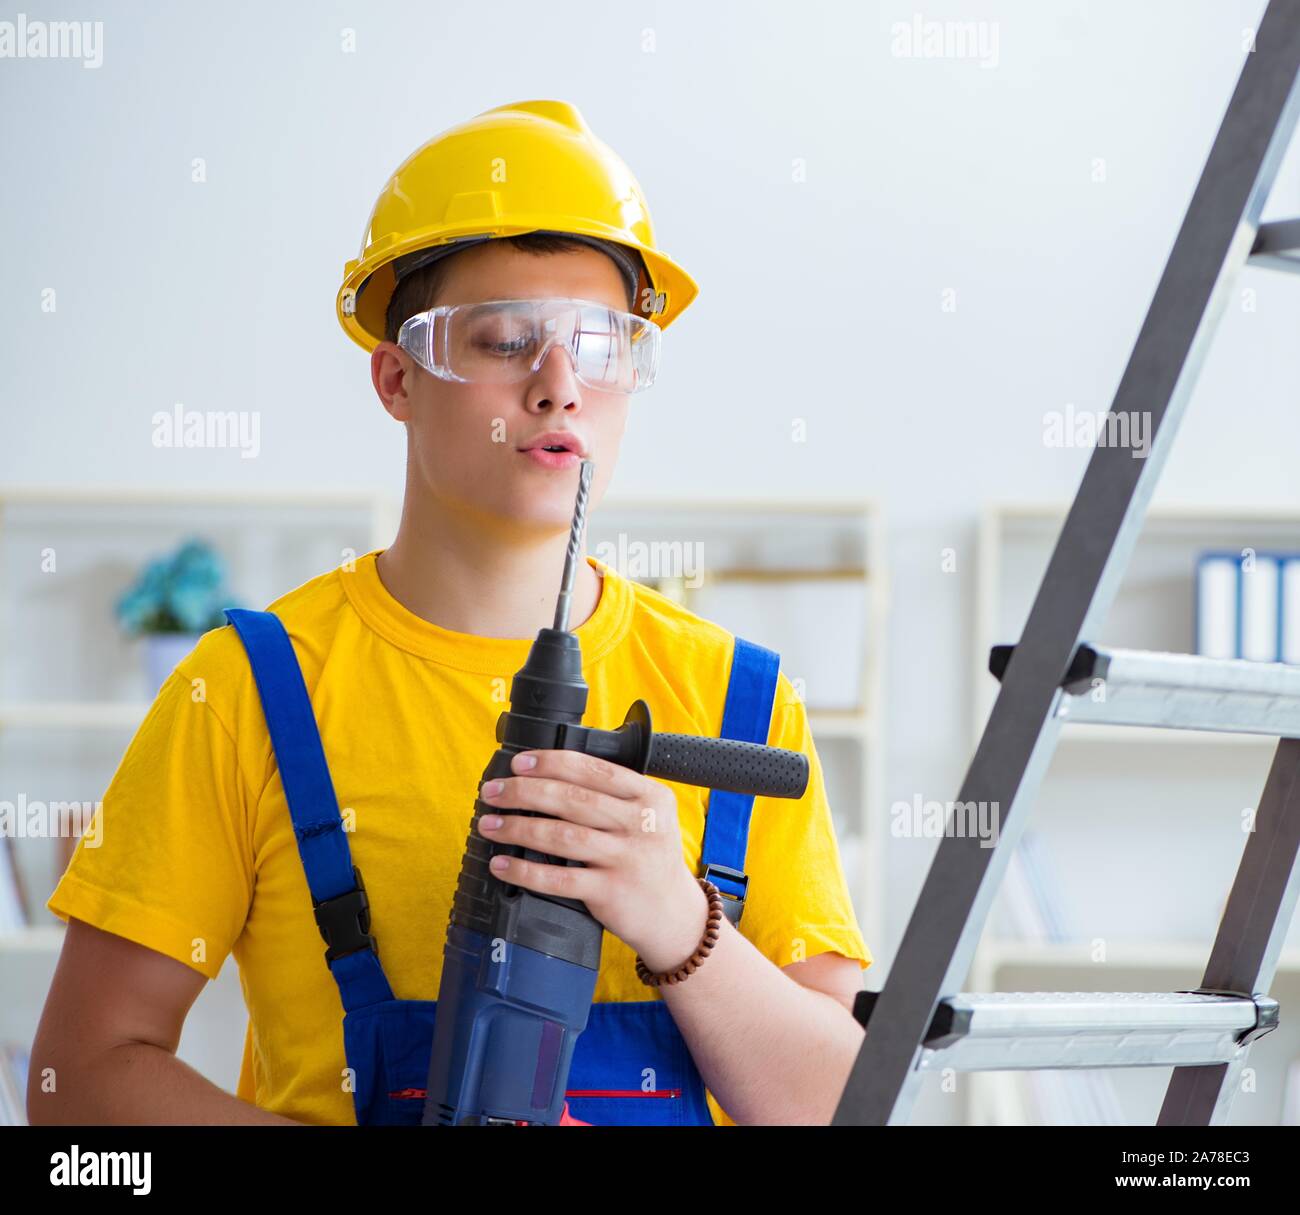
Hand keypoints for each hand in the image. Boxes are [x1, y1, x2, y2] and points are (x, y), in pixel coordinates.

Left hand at [477, 749, 710, 972]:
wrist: (674, 914)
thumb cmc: (650, 858)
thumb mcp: (649, 816)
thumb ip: (613, 796)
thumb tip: (546, 778)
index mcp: (649, 795)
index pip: (593, 769)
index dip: (550, 763)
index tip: (518, 763)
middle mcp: (641, 822)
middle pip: (572, 799)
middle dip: (524, 791)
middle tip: (493, 792)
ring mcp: (627, 858)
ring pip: (562, 835)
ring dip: (518, 827)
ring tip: (490, 825)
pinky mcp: (612, 891)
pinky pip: (559, 878)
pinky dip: (525, 870)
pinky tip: (503, 864)